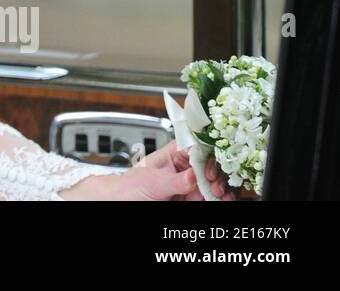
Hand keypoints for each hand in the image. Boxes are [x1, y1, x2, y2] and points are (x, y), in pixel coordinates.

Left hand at [106, 140, 236, 200]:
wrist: (124, 201)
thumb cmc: (131, 186)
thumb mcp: (151, 181)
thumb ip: (173, 180)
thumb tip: (192, 176)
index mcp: (176, 152)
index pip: (200, 147)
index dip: (210, 156)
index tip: (210, 170)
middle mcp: (188, 166)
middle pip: (214, 165)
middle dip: (219, 175)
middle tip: (215, 186)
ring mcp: (193, 183)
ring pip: (217, 182)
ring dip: (224, 188)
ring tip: (221, 195)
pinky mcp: (195, 197)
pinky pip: (213, 196)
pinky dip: (221, 198)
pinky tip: (221, 200)